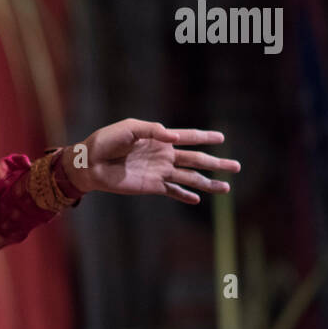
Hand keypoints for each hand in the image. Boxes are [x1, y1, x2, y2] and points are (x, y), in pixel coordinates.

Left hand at [61, 118, 240, 203]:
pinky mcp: (151, 186)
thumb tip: (174, 136)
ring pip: (190, 177)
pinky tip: (197, 200)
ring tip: (227, 188)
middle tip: (237, 166)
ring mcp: (159, 172)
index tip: (222, 138)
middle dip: (217, 162)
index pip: (188, 137)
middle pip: (197, 159)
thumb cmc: (106, 141)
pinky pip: (172, 191)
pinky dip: (184, 195)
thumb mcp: (129, 128)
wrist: (90, 163)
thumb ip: (152, 130)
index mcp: (160, 139)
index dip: (205, 137)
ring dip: (208, 183)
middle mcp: (164, 156)